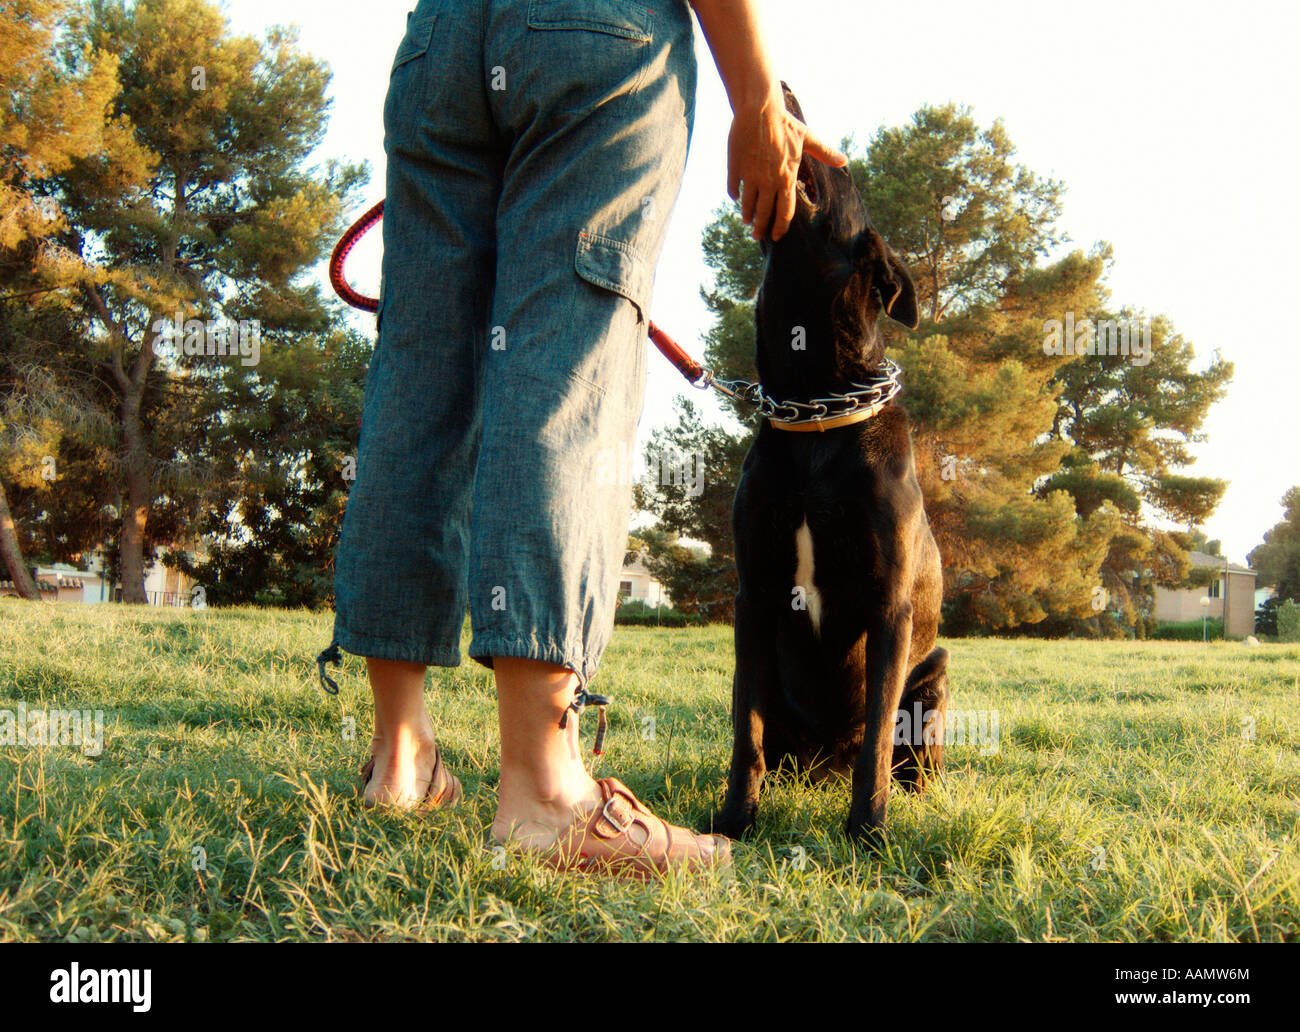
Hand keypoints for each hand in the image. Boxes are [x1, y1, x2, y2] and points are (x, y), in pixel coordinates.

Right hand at [726, 84, 847, 242]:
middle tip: (758, 236)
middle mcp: (769, 181)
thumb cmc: (785, 123)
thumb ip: (824, 153)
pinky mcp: (736, 167)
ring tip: (748, 221)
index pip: (785, 211)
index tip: (777, 236)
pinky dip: (735, 194)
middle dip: (762, 228)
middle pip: (765, 213)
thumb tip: (844, 160)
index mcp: (787, 178)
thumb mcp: (807, 138)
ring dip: (747, 215)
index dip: (781, 227)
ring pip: (748, 204)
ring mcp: (751, 175)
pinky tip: (736, 197)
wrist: (760, 109)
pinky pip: (734, 188)